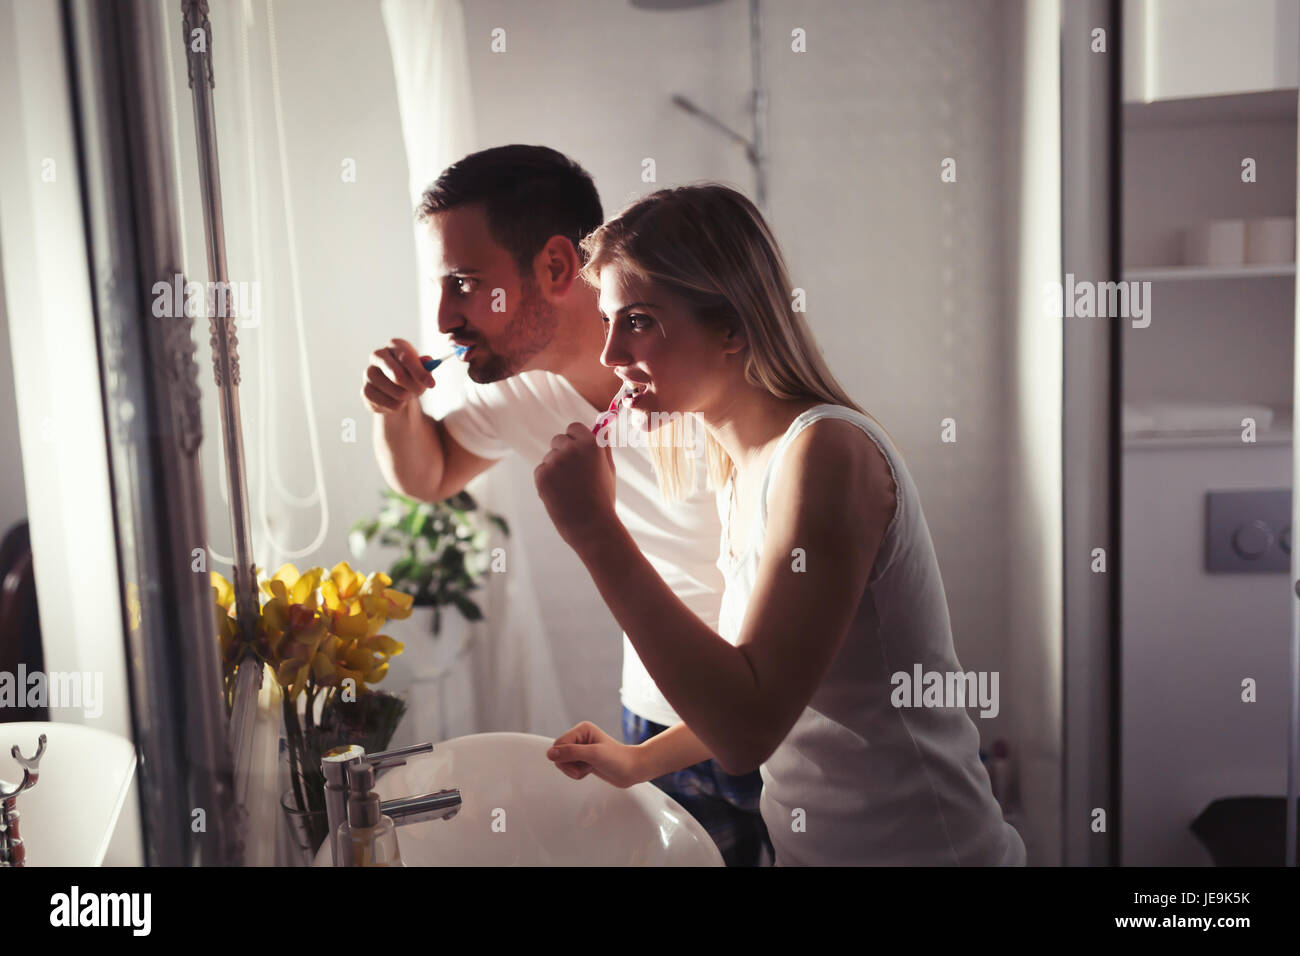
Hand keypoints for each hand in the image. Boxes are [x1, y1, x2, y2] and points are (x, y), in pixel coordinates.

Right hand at [362, 337, 435, 414]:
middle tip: (421, 391)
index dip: (420, 372)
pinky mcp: (365, 391)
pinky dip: (399, 406)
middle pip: (398, 375)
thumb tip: (428, 361)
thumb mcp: (422, 368)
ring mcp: (368, 373)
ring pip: (397, 393)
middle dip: (415, 387)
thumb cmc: (411, 374)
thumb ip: (426, 366)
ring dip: (408, 397)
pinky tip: (396, 400)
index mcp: (394, 345)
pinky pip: (390, 404)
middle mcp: (377, 355)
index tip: (431, 384)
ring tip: (407, 393)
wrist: (395, 388)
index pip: (406, 357)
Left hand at [534, 423, 619, 552]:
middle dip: (562, 453)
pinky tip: (560, 495)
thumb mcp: (609, 469)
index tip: (576, 450)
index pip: (574, 427)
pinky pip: (540, 471)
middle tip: (573, 476)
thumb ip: (603, 447)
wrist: (592, 527)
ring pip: (549, 457)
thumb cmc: (603, 499)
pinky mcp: (542, 475)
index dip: (574, 438)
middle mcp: (572, 448)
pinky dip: (546, 482)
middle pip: (558, 440)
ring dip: (555, 469)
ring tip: (569, 489)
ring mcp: (555, 461)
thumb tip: (601, 428)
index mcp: (591, 443)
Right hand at [546, 721, 646, 788]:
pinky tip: (590, 771)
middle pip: (559, 754)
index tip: (576, 765)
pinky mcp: (585, 759)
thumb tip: (550, 754)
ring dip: (573, 770)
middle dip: (568, 765)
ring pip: (564, 762)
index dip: (564, 757)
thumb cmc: (618, 759)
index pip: (559, 744)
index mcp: (582, 730)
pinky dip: (578, 773)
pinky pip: (571, 768)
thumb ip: (571, 753)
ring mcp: (582, 749)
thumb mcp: (593, 754)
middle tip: (582, 769)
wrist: (633, 770)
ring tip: (588, 769)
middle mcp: (581, 738)